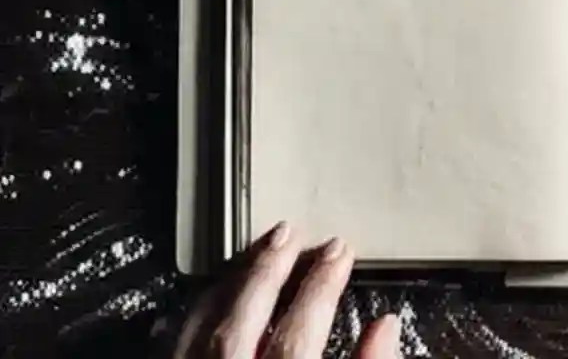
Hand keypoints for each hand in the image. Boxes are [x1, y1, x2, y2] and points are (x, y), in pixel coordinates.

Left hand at [174, 222, 399, 357]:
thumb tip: (385, 327)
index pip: (300, 330)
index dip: (322, 287)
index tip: (340, 252)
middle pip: (245, 317)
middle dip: (269, 269)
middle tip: (290, 231)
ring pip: (204, 327)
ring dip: (231, 283)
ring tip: (254, 251)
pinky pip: (172, 346)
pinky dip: (191, 318)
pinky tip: (206, 298)